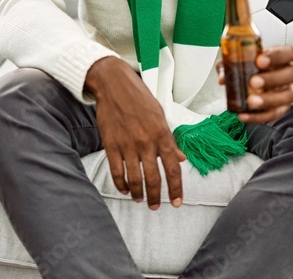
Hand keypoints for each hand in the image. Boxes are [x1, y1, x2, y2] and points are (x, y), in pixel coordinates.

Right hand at [84, 56, 185, 209]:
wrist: (114, 85)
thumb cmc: (140, 98)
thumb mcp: (161, 116)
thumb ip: (170, 140)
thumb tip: (181, 159)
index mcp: (162, 134)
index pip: (173, 168)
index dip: (176, 189)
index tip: (176, 202)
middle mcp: (146, 142)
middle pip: (154, 178)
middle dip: (156, 197)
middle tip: (155, 207)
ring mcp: (127, 144)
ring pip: (135, 178)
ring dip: (138, 193)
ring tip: (139, 199)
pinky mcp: (111, 144)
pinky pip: (116, 171)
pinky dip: (120, 184)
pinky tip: (124, 189)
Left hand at [215, 45, 292, 123]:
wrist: (279, 79)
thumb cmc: (263, 65)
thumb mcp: (251, 57)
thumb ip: (234, 62)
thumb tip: (223, 78)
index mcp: (287, 55)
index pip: (289, 53)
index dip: (275, 56)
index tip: (260, 60)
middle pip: (290, 74)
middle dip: (271, 79)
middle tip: (253, 81)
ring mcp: (290, 91)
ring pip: (286, 97)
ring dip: (268, 100)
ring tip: (250, 101)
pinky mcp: (284, 108)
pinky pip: (274, 114)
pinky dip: (258, 117)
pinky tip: (244, 115)